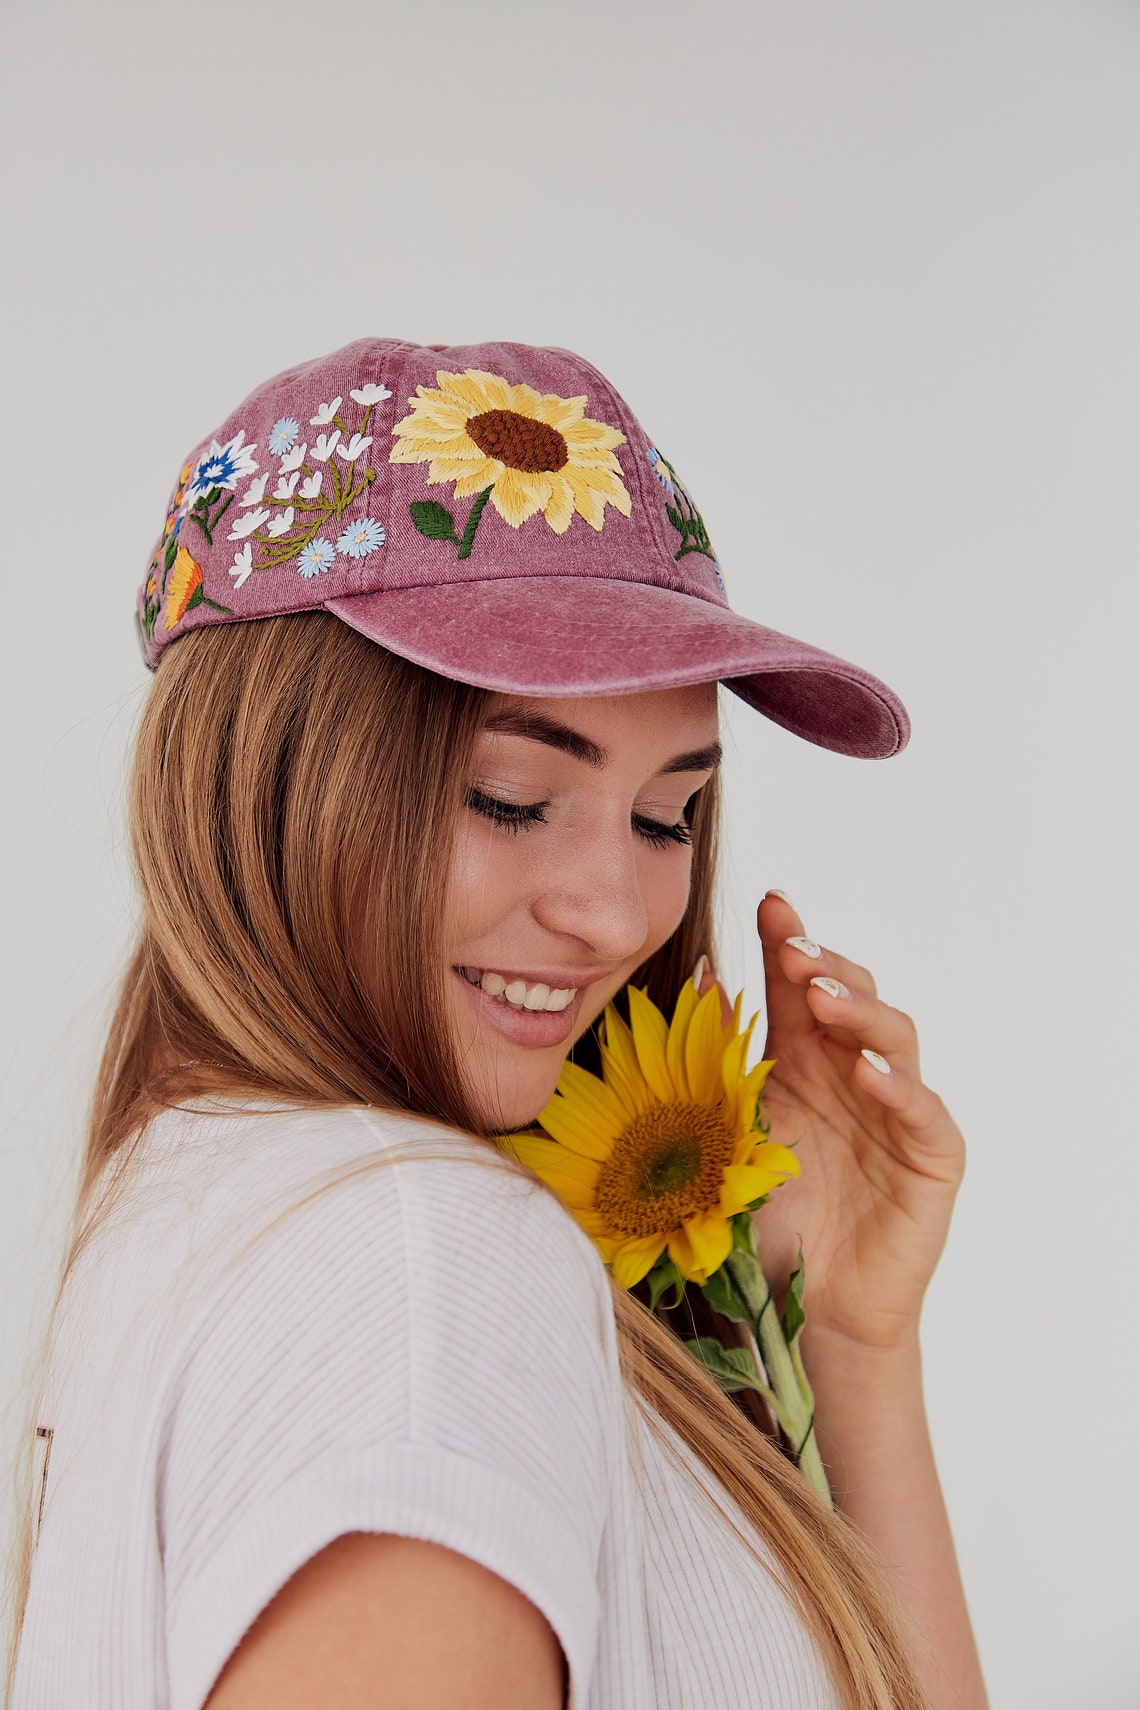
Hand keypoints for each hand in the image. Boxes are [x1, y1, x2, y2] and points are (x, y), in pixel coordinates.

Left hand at [707, 892, 965, 1353]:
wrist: (807, 1310)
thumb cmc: (766, 1220)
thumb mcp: (730, 1132)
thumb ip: (720, 1062)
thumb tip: (699, 976)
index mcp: (802, 1060)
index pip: (800, 987)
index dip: (790, 942)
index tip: (771, 903)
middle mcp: (853, 1073)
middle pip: (852, 997)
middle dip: (825, 965)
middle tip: (793, 948)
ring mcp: (897, 1110)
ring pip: (893, 1036)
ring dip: (859, 1011)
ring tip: (823, 996)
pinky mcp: (932, 1156)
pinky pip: (922, 1110)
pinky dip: (897, 1086)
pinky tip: (867, 1070)